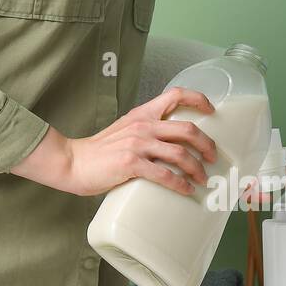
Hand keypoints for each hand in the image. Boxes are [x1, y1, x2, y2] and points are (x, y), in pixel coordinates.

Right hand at [13, 87, 217, 195]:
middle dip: (207, 144)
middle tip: (212, 157)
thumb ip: (146, 132)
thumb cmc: (100, 152)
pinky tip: (186, 190)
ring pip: (180, 153)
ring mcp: (137, 144)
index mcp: (143, 114)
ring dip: (197, 168)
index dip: (198, 99)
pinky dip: (180, 184)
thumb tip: (172, 145)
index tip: (211, 111)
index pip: (175, 94)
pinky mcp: (131, 164)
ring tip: (202, 179)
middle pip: (187, 129)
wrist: (73, 162)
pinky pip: (164, 175)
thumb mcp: (125, 130)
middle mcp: (143, 125)